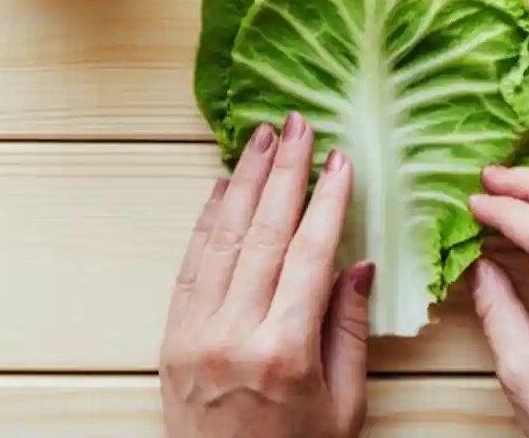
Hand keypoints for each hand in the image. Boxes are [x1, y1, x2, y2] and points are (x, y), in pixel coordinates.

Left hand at [160, 113, 373, 437]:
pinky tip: (222, 188)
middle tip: (298, 125)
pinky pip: (190, 266)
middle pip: (263, 234)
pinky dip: (206, 222)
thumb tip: (357, 265)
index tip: (340, 160)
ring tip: (262, 140)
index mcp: (283, 351)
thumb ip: (349, 330)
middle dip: (285, 173)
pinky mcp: (172, 339)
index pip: (308, 254)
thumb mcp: (343, 404)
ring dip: (244, 183)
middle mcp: (234, 334)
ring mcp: (196, 334)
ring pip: (222, 240)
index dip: (327, 201)